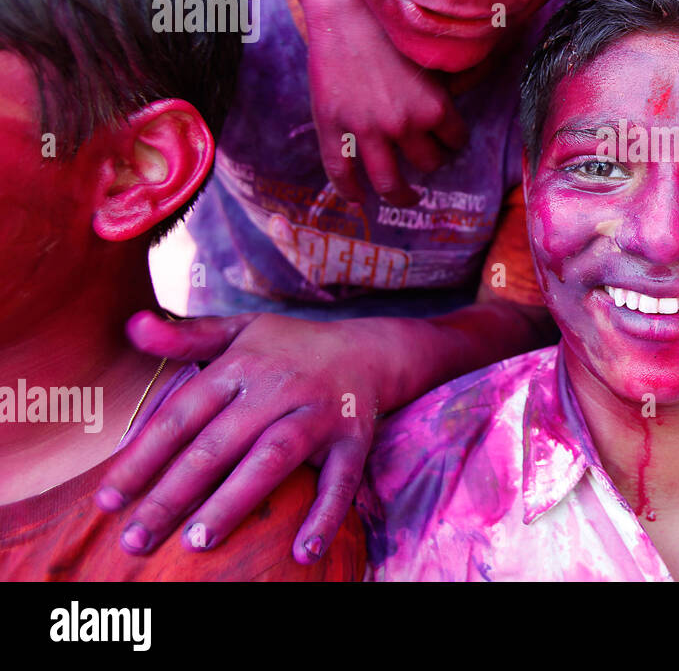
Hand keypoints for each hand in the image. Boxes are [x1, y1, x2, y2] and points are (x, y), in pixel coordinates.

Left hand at [96, 311, 380, 563]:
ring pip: (273, 459)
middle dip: (174, 493)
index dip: (142, 457)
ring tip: (197, 542)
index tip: (108, 500)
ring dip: (235, 501)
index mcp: (242, 364)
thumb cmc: (288, 348)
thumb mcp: (238, 331)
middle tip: (136, 539)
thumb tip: (132, 326)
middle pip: (218, 444)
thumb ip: (185, 337)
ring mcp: (319, 413)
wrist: (370, 350)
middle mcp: (279, 387)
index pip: (181, 415)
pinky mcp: (356, 438)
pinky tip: (303, 552)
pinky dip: (326, 516)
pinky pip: (342, 480)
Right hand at [306, 0, 468, 205]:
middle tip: (426, 160)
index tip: (447, 143)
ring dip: (401, 195)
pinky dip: (351, 192)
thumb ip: (447, 86)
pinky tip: (358, 199)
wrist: (343, 9)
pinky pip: (342, 174)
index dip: (452, 143)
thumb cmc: (390, 26)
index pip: (455, 141)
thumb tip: (466, 98)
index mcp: (434, 106)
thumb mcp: (430, 58)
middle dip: (429, 162)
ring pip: (390, 182)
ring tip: (404, 197)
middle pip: (428, 163)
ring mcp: (368, 130)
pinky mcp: (334, 128)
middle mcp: (405, 124)